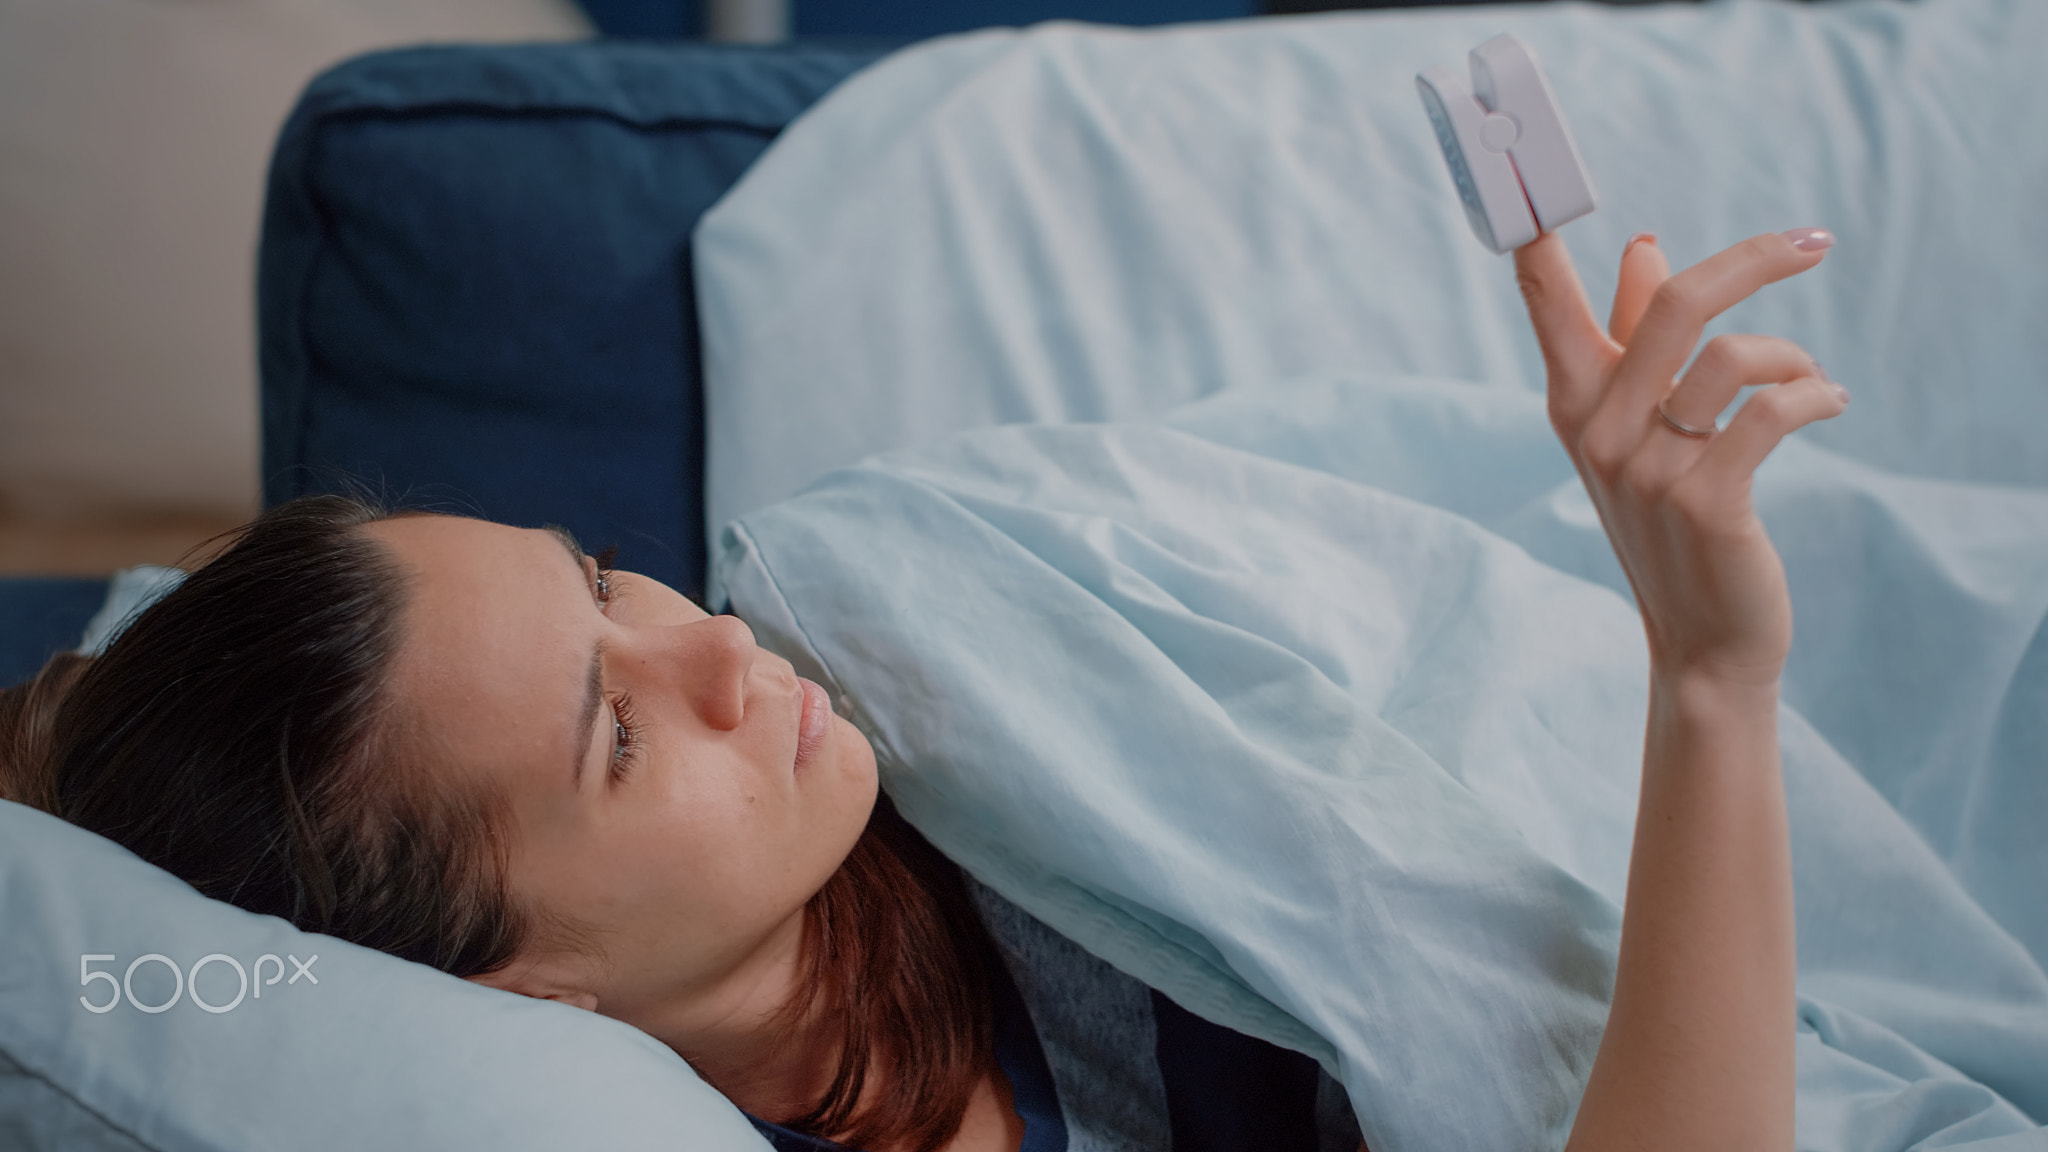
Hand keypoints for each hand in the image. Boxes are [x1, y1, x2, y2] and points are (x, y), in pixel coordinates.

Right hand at [1513, 229, 1847, 686]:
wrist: (1701, 638)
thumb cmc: (1672, 526)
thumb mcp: (1639, 432)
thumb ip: (1632, 338)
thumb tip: (1645, 246)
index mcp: (1572, 400)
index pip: (1544, 295)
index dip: (1539, 236)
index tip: (1533, 179)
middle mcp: (1598, 428)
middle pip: (1671, 302)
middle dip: (1752, 261)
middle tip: (1813, 242)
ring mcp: (1647, 467)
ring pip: (1730, 357)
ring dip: (1793, 360)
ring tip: (1814, 382)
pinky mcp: (1706, 499)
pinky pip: (1772, 412)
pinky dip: (1815, 398)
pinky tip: (1829, 405)